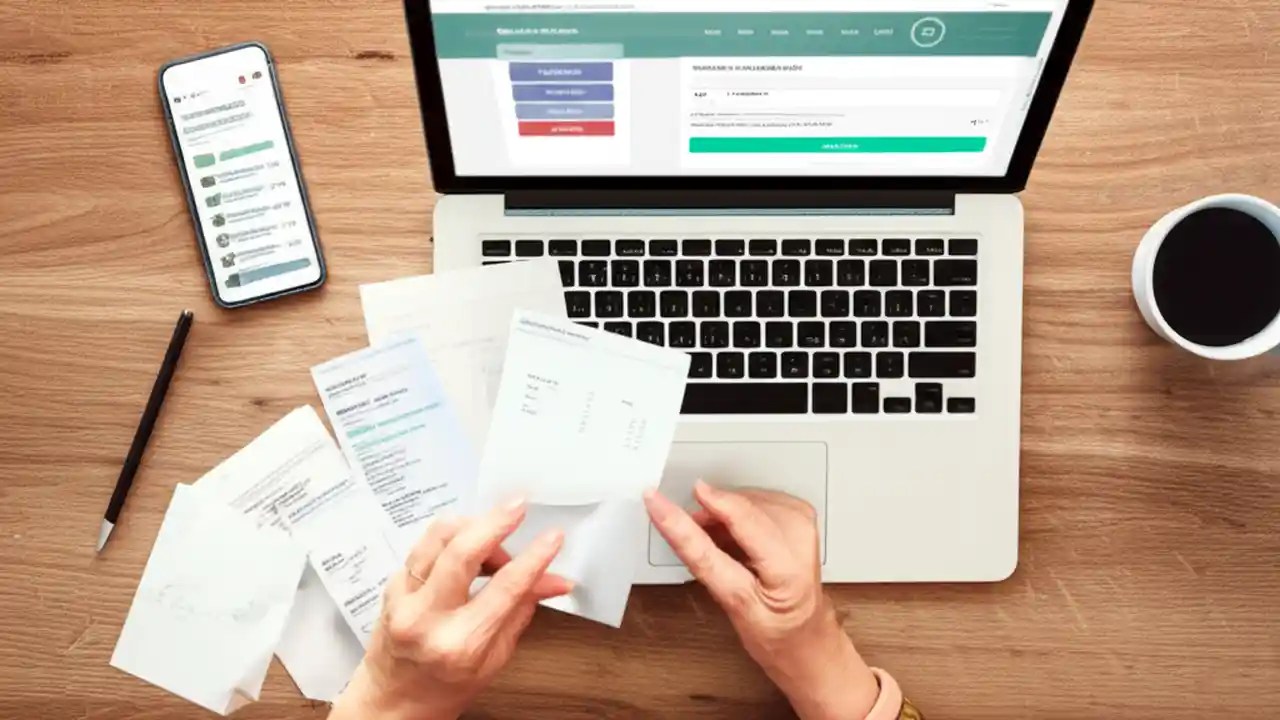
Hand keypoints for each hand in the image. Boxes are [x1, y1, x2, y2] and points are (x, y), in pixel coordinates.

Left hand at [329, 501, 570, 719]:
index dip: (533, 558)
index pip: (504, 589)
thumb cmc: (444, 688)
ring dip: (473, 526)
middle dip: (496, 522)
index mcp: (460, 643)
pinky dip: (452, 539)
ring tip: (495, 536)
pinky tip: (468, 548)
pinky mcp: (391, 585)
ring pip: (437, 538)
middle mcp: (427, 618)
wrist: (391, 702)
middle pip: (462, 552)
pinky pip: (425, 546)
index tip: (552, 539)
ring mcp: (403, 599)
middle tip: (519, 506)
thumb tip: (554, 580)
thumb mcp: (495, 658)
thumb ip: (522, 611)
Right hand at [644, 483, 879, 719]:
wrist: (808, 636)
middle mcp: (799, 544)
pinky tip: (740, 532)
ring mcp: (803, 524)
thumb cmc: (777, 631)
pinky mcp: (802, 514)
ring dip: (724, 513)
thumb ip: (704, 561)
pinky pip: (757, 498)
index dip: (681, 521)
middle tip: (697, 532)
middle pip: (736, 512)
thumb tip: (675, 523)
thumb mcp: (733, 605)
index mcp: (783, 577)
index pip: (720, 544)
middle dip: (709, 515)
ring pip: (744, 500)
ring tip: (724, 541)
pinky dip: (740, 511)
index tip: (656, 501)